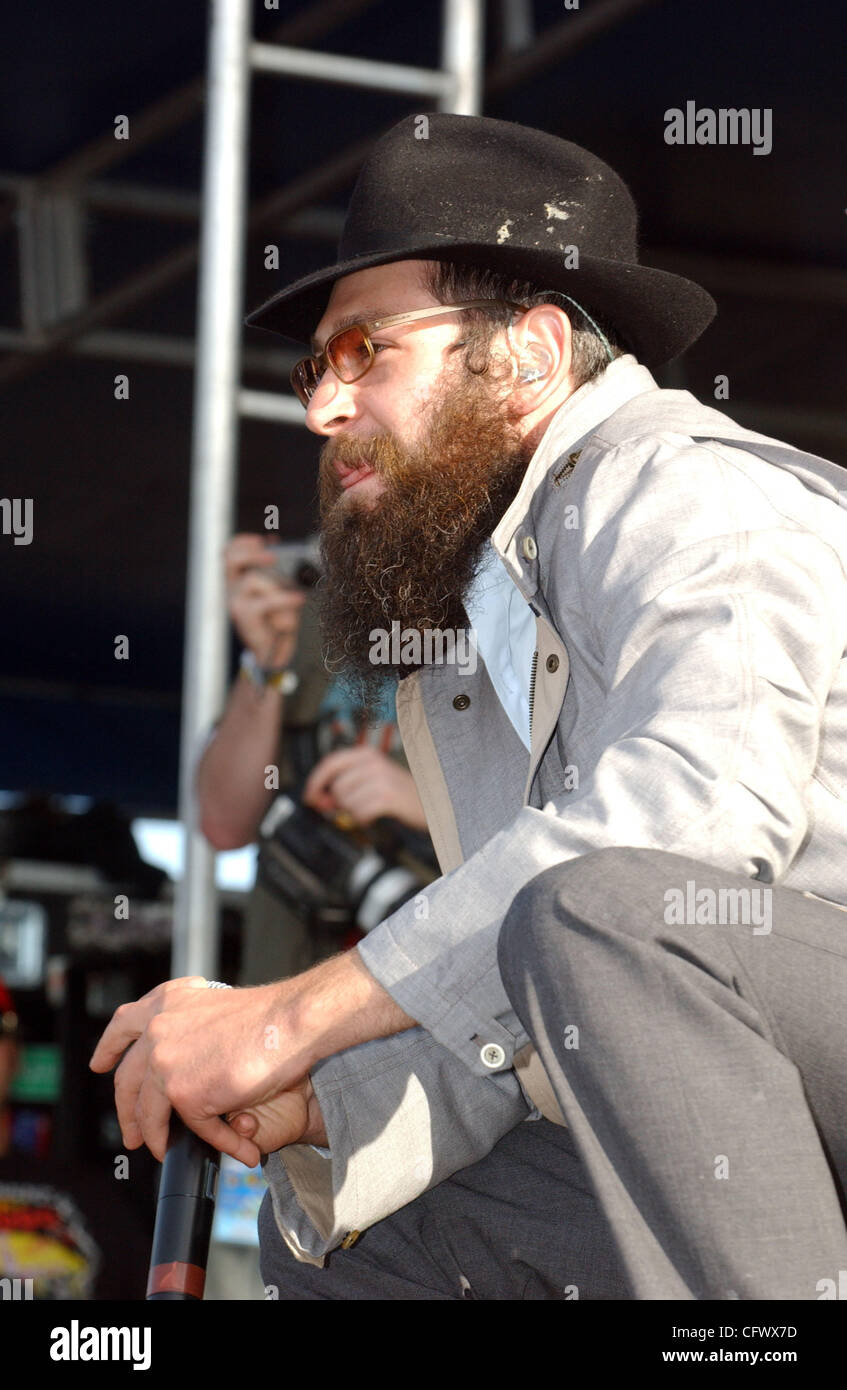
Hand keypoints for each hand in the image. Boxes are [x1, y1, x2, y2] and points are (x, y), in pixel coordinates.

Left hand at [88, 976, 311, 1165]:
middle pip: (126, 1080)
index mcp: (164, 1003)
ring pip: (150, 1113)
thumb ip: (187, 1024)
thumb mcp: (211, 1003)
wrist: (290, 1021)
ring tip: (163, 1151)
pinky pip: (196, 1129)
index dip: (108, 1048)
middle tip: (130, 1133)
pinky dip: (218, 1143)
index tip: (100, 1064)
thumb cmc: (266, 1013)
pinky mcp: (186, 1095)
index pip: (122, 1026)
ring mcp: (166, 1064)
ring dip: (155, 1138)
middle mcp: (156, 1031)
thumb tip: (176, 1058)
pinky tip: (234, 1147)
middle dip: (126, 1112)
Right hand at [225, 533, 305, 669]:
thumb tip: (280, 549)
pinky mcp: (244, 615)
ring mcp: (235, 601)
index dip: (244, 542)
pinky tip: (299, 600)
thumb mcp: (280, 591)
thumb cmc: (277, 619)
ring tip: (295, 600)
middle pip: (228, 558)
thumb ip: (277, 573)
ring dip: (277, 587)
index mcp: (238, 579)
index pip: (229, 552)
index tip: (266, 540)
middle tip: (273, 556)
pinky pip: (266, 601)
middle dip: (251, 552)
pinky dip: (285, 600)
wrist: (272, 650)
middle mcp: (232, 588)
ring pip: (253, 579)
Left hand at [303, 746, 427, 829]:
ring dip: (354, 812)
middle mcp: (373, 762)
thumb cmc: (398, 793)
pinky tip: (372, 817)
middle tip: (353, 807)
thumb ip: (344, 785)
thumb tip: (318, 798)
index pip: (330, 763)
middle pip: (337, 787)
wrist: (432, 801)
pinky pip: (360, 812)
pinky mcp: (388, 796)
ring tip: (369, 810)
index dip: (315, 782)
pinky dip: (363, 819)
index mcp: (366, 754)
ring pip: (347, 801)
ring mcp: (382, 778)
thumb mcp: (370, 780)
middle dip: (339, 803)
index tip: (309, 797)